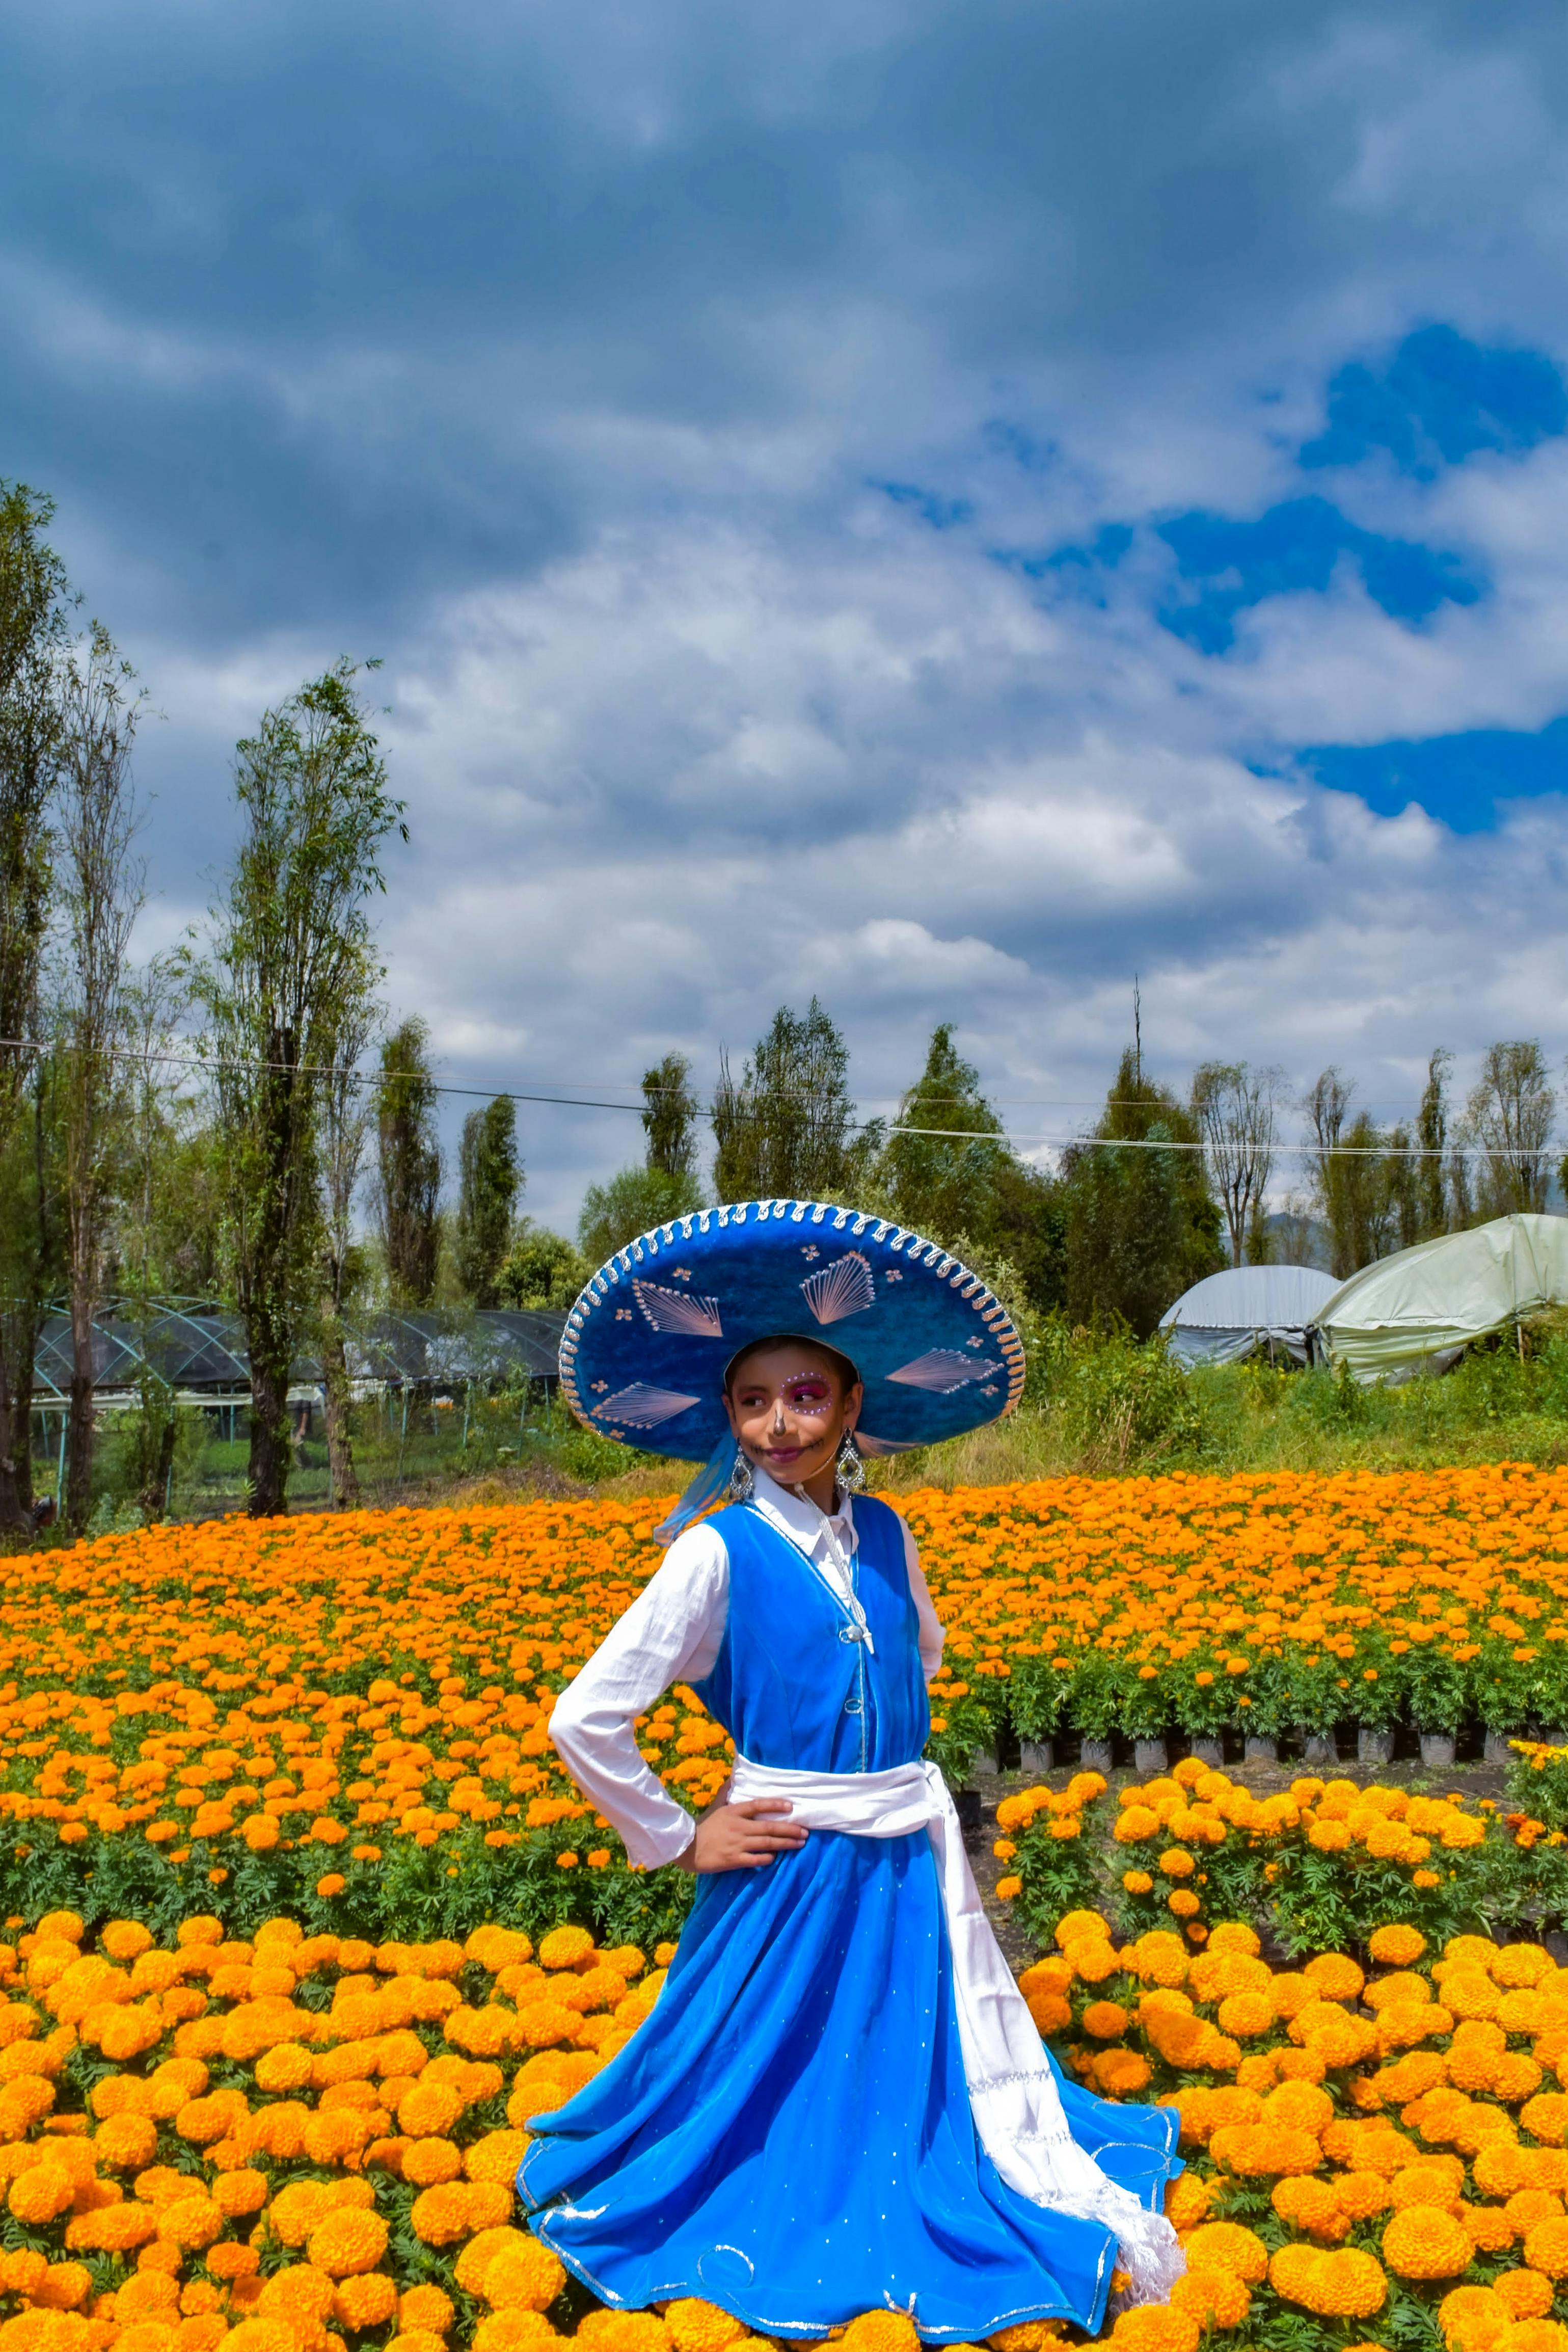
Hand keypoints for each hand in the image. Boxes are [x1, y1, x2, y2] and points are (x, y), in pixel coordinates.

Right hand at [674, 1793, 808, 1873]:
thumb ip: (726, 1791)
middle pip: (769, 1827)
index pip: (757, 1805)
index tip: (791, 1806)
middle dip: (790, 1829)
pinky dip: (767, 1858)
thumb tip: (734, 1774)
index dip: (775, 1804)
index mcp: (733, 1812)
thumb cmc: (703, 1826)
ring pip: (767, 1843)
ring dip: (785, 1843)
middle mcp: (738, 1827)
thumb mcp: (715, 1806)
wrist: (687, 1848)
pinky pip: (755, 1859)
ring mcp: (736, 1844)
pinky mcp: (733, 1860)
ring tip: (800, 1844)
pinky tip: (776, 1857)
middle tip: (805, 1832)